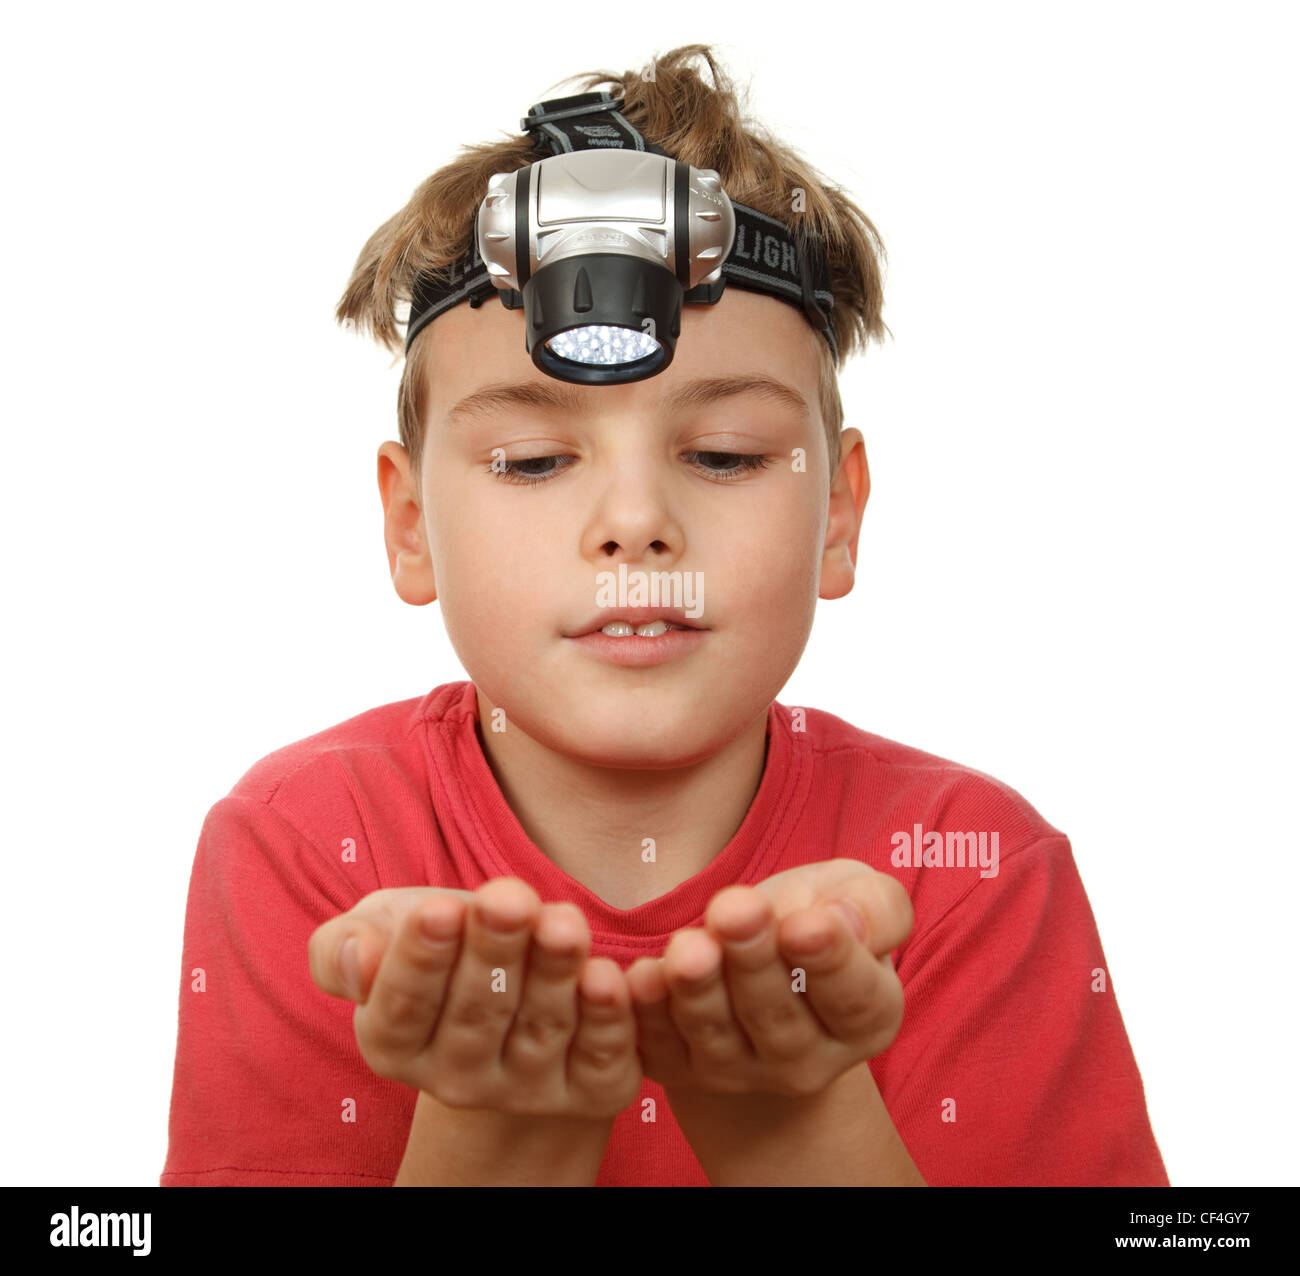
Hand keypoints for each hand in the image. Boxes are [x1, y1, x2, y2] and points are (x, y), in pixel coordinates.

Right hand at [308, 878, 641, 1118]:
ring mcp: (528, 1090)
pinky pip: (602, 1055)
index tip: (436, 910)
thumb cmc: (441, 943)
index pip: (402, 1008)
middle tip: (508, 900)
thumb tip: (356, 959)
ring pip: (542, 1029)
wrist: (515, 985)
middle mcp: (458, 1079)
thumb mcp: (381, 930)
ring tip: (561, 921)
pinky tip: (607, 975)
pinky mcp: (591, 1088)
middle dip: (495, 953)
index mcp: (393, 1044)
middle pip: (477, 1015)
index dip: (420, 960)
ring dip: (554, 975)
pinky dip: (607, 1018)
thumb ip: (341, 947)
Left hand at [625, 859, 911, 1097]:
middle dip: (753, 962)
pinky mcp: (681, 1068)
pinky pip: (660, 1045)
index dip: (829, 962)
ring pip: (717, 1035)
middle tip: (736, 912)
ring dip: (699, 990)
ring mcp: (741, 1071)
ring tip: (689, 946)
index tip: (804, 925)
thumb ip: (876, 907)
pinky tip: (639, 976)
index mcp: (867, 1018)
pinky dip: (647, 1012)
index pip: (853, 997)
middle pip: (779, 1018)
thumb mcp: (861, 893)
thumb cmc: (816, 913)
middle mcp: (808, 1060)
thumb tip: (844, 922)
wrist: (757, 952)